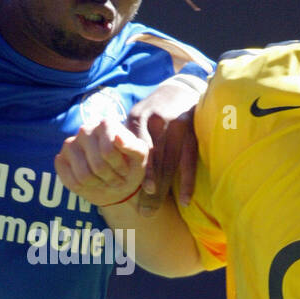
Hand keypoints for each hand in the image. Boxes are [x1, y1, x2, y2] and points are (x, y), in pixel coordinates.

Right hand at [55, 119, 149, 207]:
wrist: (118, 184)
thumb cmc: (131, 167)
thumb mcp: (140, 157)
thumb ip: (133, 146)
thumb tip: (117, 137)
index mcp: (105, 124)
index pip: (108, 152)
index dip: (119, 168)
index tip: (126, 170)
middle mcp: (85, 130)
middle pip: (97, 165)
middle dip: (110, 178)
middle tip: (117, 180)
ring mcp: (70, 144)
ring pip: (83, 176)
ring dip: (98, 185)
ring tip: (105, 181)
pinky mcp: (60, 160)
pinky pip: (71, 182)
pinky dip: (84, 189)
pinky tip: (92, 183)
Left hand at [126, 75, 203, 214]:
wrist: (182, 87)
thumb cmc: (156, 107)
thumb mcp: (138, 115)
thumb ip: (127, 135)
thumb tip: (106, 157)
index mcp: (138, 119)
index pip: (132, 150)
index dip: (131, 172)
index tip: (125, 191)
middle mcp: (156, 122)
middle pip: (151, 162)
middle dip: (148, 187)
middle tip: (144, 211)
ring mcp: (176, 127)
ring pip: (168, 164)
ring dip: (163, 189)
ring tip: (157, 209)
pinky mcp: (193, 133)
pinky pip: (189, 163)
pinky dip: (187, 183)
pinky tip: (185, 201)